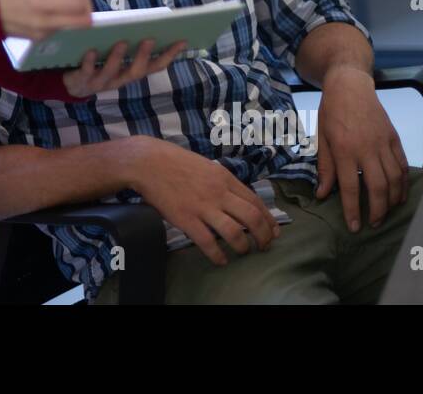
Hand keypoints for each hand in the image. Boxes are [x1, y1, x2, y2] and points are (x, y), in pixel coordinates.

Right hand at [0, 0, 90, 40]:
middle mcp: (45, 23)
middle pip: (83, 21)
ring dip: (74, 12)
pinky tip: (48, 7)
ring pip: (73, 26)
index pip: (80, 4)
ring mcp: (42, 34)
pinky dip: (62, 19)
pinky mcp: (37, 39)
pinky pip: (59, 29)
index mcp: (43, 3)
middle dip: (85, 5)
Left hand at [62, 39, 187, 97]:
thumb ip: (126, 40)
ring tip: (122, 42)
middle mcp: (118, 80)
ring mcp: (100, 83)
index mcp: (129, 71)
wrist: (67, 82)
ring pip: (111, 73)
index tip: (182, 40)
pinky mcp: (81, 82)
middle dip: (144, 56)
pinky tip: (92, 51)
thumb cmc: (95, 61)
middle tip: (150, 39)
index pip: (154, 66)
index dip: (169, 55)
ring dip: (118, 58)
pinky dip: (89, 62)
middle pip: (135, 72)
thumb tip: (140, 19)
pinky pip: (86, 72)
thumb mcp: (112, 51)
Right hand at [131, 138, 279, 264]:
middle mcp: (219, 193)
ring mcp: (203, 206)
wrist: (148, 162)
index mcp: (225, 178)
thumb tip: (236, 198)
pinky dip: (218, 255)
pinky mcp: (186, 219)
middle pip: (252, 218)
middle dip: (263, 236)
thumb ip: (222, 182)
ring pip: (234, 232)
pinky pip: (207, 242)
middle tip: (264, 246)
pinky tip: (221, 260)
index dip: (268, 219)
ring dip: (243, 247)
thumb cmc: (175, 161)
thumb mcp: (206, 166)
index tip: (274, 231)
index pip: (255, 201)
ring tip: (244, 252)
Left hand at [313, 66, 408, 231]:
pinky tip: (400, 193)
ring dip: (393, 200)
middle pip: (378, 187)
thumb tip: (323, 194)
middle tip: (374, 223)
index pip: (351, 188)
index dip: (353, 210)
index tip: (355, 227)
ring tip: (388, 212)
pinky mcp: (394, 138)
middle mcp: (366, 149)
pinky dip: (404, 182)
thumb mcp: (321, 139)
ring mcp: (383, 143)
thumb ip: (325, 168)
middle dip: (378, 210)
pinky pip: (402, 165)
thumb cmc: (331, 112)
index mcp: (344, 150)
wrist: (350, 86)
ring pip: (395, 179)